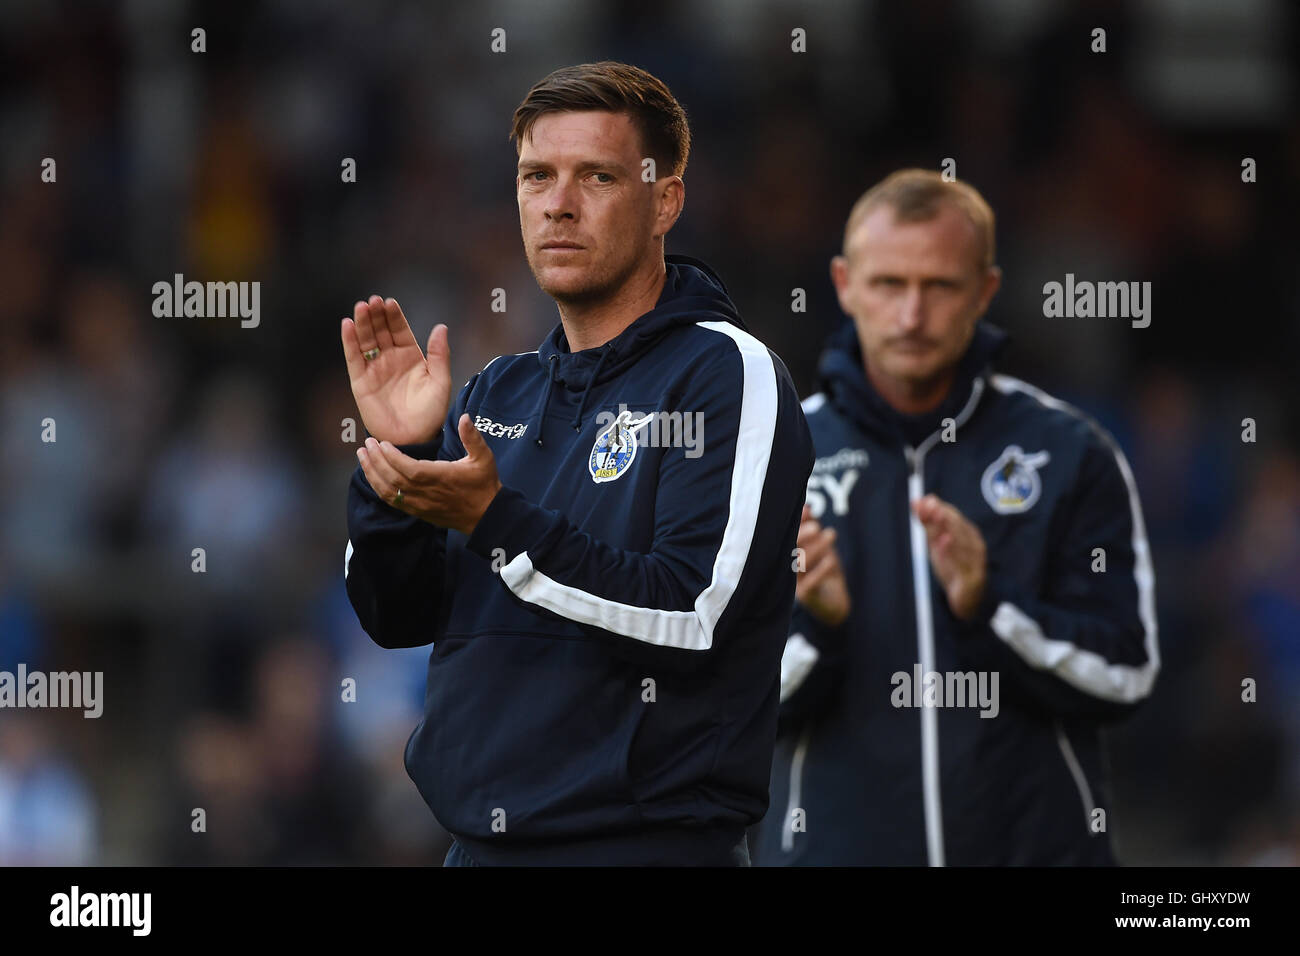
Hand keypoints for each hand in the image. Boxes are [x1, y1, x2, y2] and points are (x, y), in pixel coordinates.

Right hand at [341, 295, 450, 444]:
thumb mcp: (440, 382)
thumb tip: (441, 327)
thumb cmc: (430, 413)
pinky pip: (354, 358)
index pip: (400, 331)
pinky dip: (349, 341)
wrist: (413, 438)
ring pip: (366, 340)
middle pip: (381, 331)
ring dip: (363, 323)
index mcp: (410, 357)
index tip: (391, 302)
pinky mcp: (361, 381)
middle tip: (374, 301)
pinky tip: (348, 325)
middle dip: (377, 315)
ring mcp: (375, 369)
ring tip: (362, 307)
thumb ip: (439, 355)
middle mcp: (391, 360)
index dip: (395, 317)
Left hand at [356, 414, 502, 535]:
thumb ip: (472, 437)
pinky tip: (372, 476)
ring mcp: (419, 504)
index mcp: (439, 477)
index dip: (391, 457)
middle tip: (366, 445)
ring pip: (388, 491)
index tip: (381, 443)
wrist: (486, 516)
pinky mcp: (417, 512)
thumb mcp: (483, 458)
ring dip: (372, 474)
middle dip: (376, 461)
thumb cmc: (483, 485)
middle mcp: (425, 493)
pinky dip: (379, 488)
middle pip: (393, 478)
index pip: (408, 468)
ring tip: (362, 457)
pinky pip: (392, 502)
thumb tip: (465, 416)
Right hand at [795, 504, 850, 626]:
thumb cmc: (821, 570)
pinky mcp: (805, 596)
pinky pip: (811, 583)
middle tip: (816, 527)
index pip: (786, 536)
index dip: (797, 523)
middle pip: (789, 550)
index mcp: (785, 554)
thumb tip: (806, 507)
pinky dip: (821, 571)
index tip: (806, 511)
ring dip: (816, 549)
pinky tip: (831, 560)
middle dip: (802, 536)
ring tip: (831, 535)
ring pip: (800, 565)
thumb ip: (809, 528)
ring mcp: (793, 584)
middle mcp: (784, 569)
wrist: (831, 604)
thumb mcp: (817, 547)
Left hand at [912, 494, 986, 621]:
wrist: (968, 596)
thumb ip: (928, 524)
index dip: (937, 507)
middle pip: (958, 527)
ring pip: (961, 543)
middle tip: (928, 506)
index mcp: (968, 533)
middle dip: (942, 515)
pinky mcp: (971, 577)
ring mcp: (975, 560)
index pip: (953, 515)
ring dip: (948, 530)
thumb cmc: (953, 564)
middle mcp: (974, 544)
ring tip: (936, 518)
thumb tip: (916, 501)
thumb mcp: (938, 544)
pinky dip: (951, 553)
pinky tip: (941, 544)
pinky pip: (961, 564)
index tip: (921, 501)